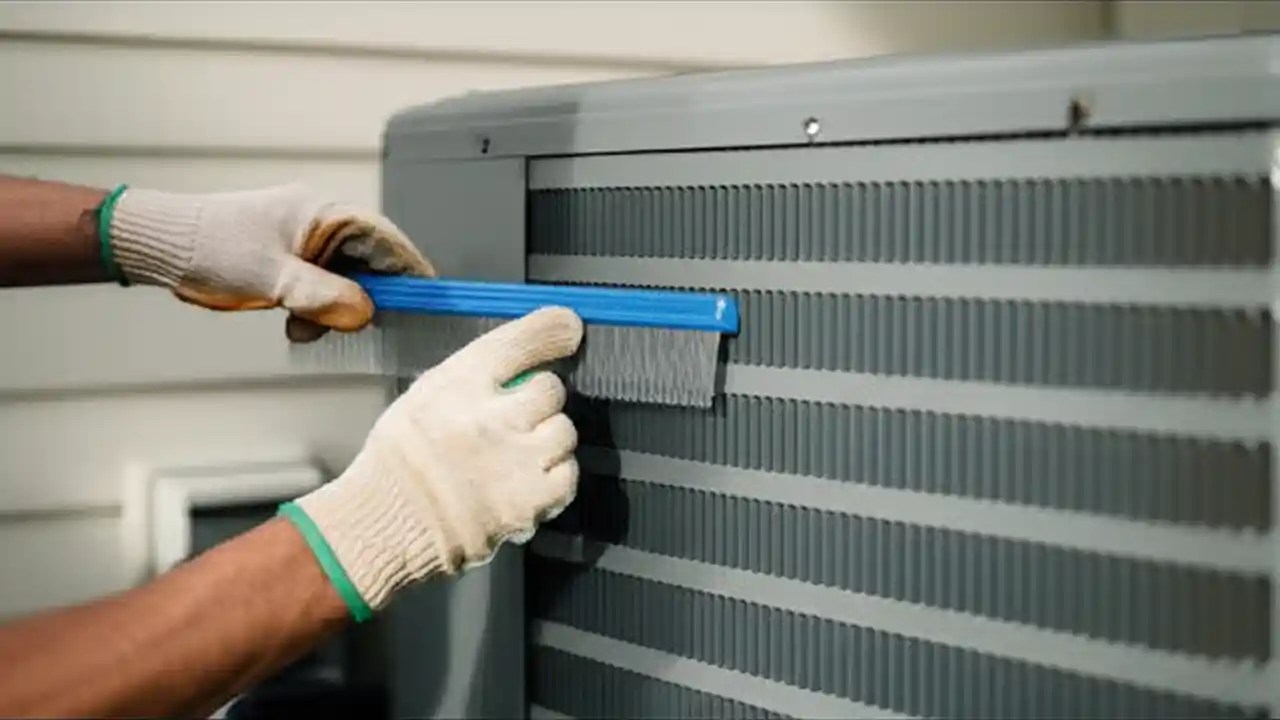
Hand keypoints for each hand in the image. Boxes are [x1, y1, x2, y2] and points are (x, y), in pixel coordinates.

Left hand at [108, 183, 434, 340]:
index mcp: (326, 213)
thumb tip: (367, 313)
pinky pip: (323, 288)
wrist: (163, 246)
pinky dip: (316, 310)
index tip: (426, 301)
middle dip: (362, 299)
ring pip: (347, 282)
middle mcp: (323, 223)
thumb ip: (324, 295)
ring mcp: (308, 242)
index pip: (387, 241)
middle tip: (349, 325)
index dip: (409, 272)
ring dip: (335, 309)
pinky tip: (294, 322)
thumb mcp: (273, 277)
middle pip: (371, 264)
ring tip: (304, 325)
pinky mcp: (293, 260)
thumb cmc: (212, 248)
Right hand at [285, 306, 583, 613]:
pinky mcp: (529, 502)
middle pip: (551, 389)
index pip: (520, 342)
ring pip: (564, 432)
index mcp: (457, 383)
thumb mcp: (425, 395)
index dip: (552, 330)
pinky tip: (527, 482)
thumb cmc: (402, 459)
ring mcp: (515, 461)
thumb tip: (531, 353)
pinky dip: (554, 477)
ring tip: (518, 456)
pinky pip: (567, 475)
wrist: (384, 525)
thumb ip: (475, 374)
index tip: (569, 327)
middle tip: (516, 420)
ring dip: (548, 440)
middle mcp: (491, 417)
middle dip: (538, 401)